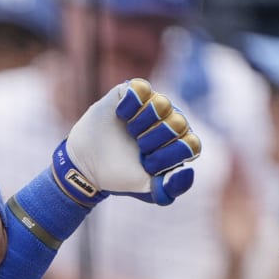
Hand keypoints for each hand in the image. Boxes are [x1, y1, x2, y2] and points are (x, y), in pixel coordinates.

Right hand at [57, 79, 201, 205]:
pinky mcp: (131, 92)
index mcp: (178, 144)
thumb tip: (187, 171)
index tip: (148, 163)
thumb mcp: (146, 189)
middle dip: (155, 140)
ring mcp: (151, 104)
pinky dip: (131, 104)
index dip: (169, 155)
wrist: (87, 164)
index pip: (190, 145)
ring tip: (130, 131)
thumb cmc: (120, 175)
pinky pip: (141, 88)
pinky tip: (121, 116)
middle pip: (178, 123)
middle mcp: (168, 121)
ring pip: (162, 104)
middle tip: (138, 146)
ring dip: (143, 122)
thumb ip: (170, 187)